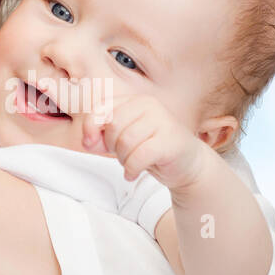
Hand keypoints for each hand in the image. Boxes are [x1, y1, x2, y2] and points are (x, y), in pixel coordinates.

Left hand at [80, 93, 209, 189]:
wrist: (187, 165)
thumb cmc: (151, 150)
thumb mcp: (121, 141)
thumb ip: (101, 138)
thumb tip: (87, 141)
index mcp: (135, 101)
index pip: (103, 107)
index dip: (90, 126)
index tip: (89, 143)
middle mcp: (149, 105)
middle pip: (113, 126)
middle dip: (112, 146)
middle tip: (123, 155)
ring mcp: (162, 121)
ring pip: (125, 142)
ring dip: (123, 159)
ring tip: (131, 163)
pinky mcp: (170, 141)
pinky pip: (139, 156)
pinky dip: (131, 169)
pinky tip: (133, 173)